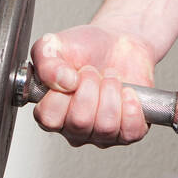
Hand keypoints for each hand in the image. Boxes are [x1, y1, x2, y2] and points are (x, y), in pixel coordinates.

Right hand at [31, 25, 157, 147]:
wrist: (117, 43)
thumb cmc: (83, 49)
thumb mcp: (54, 44)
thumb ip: (46, 61)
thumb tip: (62, 81)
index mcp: (50, 112)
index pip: (49, 118)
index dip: (62, 93)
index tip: (72, 74)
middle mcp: (73, 128)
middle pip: (80, 122)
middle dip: (90, 86)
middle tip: (93, 71)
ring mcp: (100, 134)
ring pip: (106, 126)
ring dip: (111, 92)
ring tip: (110, 77)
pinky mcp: (127, 132)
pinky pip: (131, 132)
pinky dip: (132, 108)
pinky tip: (127, 92)